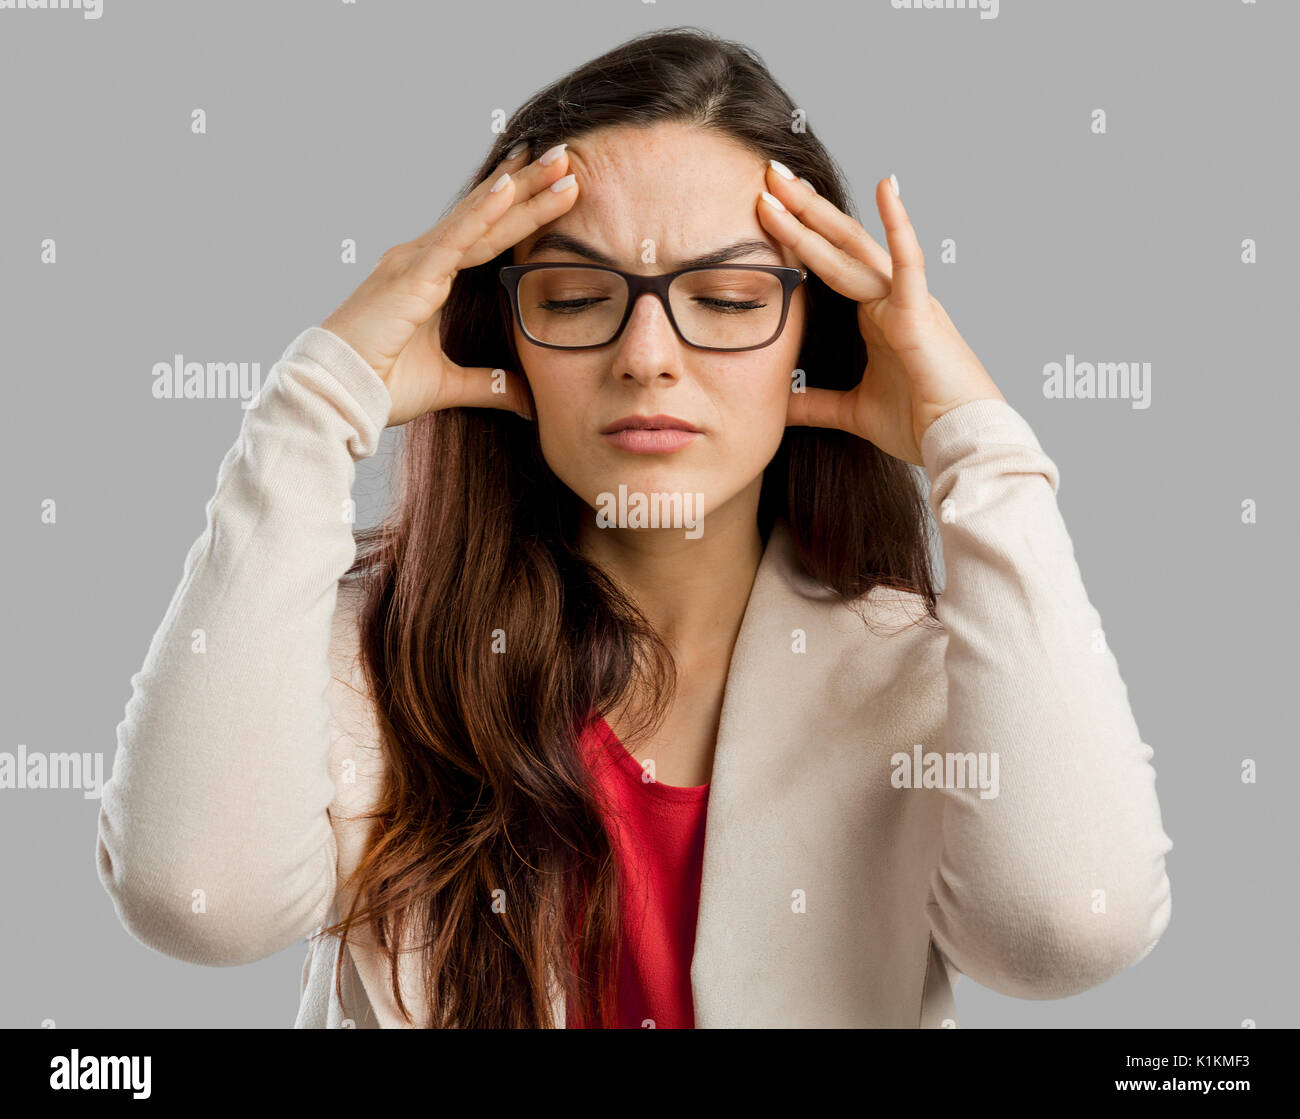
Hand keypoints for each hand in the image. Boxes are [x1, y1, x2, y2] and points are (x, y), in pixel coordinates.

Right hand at [320, 143, 578, 427]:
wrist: (338, 394)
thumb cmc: (380, 385)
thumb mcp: (448, 385)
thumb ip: (489, 386)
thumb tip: (528, 401)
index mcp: (426, 277)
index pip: (482, 234)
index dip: (514, 206)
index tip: (547, 181)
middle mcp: (420, 259)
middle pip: (485, 214)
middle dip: (526, 184)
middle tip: (564, 154)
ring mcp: (414, 263)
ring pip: (479, 219)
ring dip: (520, 189)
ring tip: (558, 161)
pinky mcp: (411, 277)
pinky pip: (455, 240)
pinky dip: (483, 213)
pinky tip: (509, 187)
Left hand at [758, 169, 1003, 465]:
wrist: (958, 443)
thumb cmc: (920, 423)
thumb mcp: (851, 411)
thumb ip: (814, 404)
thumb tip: (777, 407)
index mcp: (876, 316)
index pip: (829, 266)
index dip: (799, 238)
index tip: (765, 211)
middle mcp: (890, 299)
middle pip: (838, 245)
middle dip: (801, 211)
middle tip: (767, 176)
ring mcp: (906, 301)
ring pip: (856, 249)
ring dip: (818, 215)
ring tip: (785, 183)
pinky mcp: (920, 314)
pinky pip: (909, 263)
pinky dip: (899, 226)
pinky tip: (887, 187)